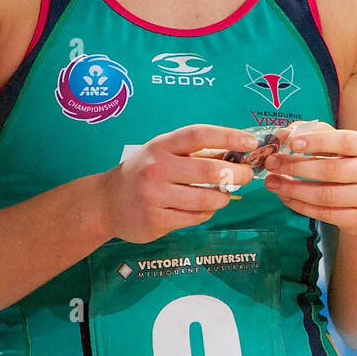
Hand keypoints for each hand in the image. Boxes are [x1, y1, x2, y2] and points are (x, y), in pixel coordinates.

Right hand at [100, 125, 259, 243]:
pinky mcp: (155, 220)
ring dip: (223, 197)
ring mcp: (154, 196)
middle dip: (236, 173)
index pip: (199, 135)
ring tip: (224, 194)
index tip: (251, 143)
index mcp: (162, 146)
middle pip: (208, 170)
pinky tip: (204, 208)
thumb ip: (197, 152)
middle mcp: (156, 168)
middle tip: (247, 175)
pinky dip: (206, 212)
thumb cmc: (144, 172)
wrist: (106, 202)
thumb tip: (239, 153)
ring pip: (205, 198)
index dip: (229, 137)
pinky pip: (195, 217)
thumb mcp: (164, 153)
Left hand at [261, 121, 356, 234]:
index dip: (317, 141)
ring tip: (272, 182)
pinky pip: (325, 214)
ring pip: (325, 195)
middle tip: (271, 163)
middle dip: (296, 167)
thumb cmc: (346, 164)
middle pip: (331, 170)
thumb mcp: (335, 145)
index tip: (291, 143)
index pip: (344, 141)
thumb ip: (311, 134)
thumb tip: (282, 134)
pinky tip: (285, 196)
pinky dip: (300, 205)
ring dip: (293, 189)